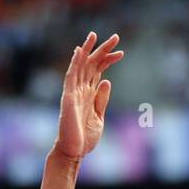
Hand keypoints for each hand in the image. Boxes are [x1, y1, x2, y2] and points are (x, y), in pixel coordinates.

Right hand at [54, 31, 122, 161]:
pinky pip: (71, 76)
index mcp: (88, 94)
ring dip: (88, 50)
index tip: (120, 53)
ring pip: (81, 65)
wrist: (74, 152)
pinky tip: (80, 50)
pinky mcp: (68, 97)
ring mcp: (73, 92)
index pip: (98, 71)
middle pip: (91, 64)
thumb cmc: (84, 139)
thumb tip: (106, 81)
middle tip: (116, 37)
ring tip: (95, 35)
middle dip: (103, 50)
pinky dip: (75, 63)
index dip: (108, 60)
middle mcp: (80, 90)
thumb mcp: (99, 117)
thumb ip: (101, 100)